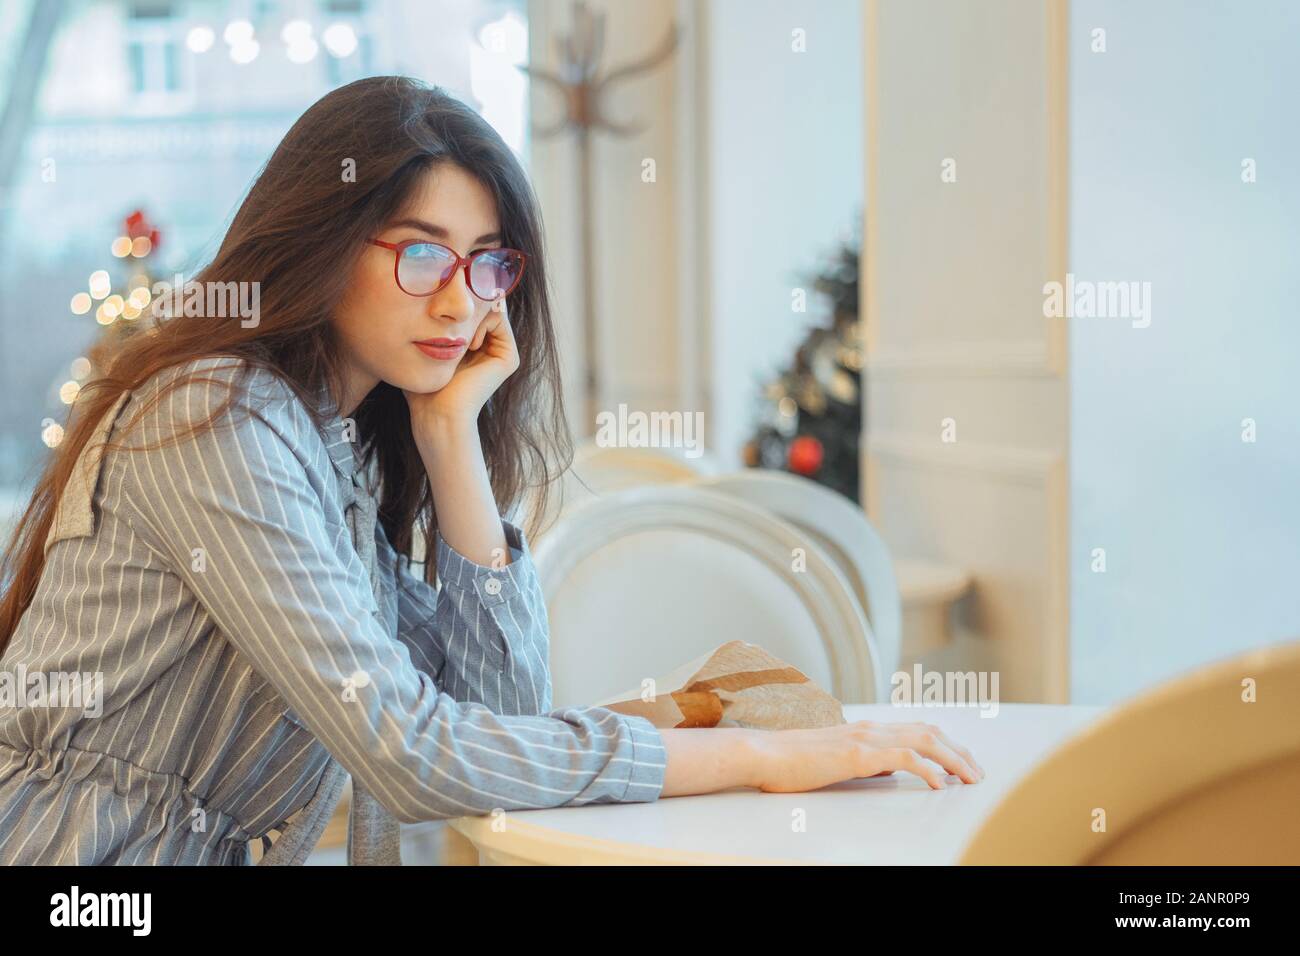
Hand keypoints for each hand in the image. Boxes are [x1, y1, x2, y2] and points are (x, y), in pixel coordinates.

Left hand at [403, 297, 519, 433]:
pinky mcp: (509, 358)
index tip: (440, 314)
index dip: (457, 300)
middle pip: (481, 303)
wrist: (437, 412)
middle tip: (450, 323)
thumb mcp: (421, 347)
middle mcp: (489, 347)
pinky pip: (499, 317)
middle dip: (466, 304)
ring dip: (472, 314)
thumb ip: (428, 324)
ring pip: (489, 306)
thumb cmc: (422, 384)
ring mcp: (501, 352)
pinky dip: (483, 321)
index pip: (468, 306)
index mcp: (472, 346)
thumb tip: (425, 290)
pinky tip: (470, 343)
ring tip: (460, 339)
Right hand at [746, 720, 984, 791]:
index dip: (946, 744)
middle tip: (978, 774)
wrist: (764, 754)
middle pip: (929, 732)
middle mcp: (871, 728)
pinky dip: (928, 770)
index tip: (964, 763)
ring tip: (970, 779)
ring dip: (953, 760)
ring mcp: (865, 739)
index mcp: (866, 729)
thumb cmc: (792, 761)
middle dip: (959, 752)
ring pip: (923, 741)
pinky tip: (940, 784)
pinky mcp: (857, 755)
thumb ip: (863, 760)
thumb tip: (887, 770)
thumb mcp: (835, 759)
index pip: (917, 729)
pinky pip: (903, 759)